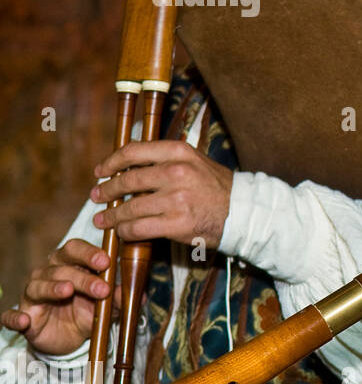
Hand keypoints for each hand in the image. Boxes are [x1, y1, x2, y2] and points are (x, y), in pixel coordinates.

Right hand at [1, 239, 116, 355]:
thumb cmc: (87, 311)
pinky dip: (15, 317)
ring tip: (67, 291)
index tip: (107, 262)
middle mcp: (47, 275)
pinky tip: (24, 320)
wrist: (70, 338)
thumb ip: (120, 298)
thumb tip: (142, 295)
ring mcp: (33, 295)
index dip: (88, 253)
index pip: (74, 249)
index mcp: (69, 265)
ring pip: (38, 286)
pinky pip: (11, 316)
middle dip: (82, 276)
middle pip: (60, 267)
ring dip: (53, 288)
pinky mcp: (24, 316)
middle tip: (102, 288)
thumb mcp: (107, 305)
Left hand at [91, 140, 231, 246]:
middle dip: (106, 191)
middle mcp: (176, 172)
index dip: (111, 162)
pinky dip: (125, 231)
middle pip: (127, 181)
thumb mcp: (195, 162)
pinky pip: (139, 228)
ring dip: (111, 216)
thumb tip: (127, 167)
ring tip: (103, 220)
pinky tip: (122, 232)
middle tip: (96, 197)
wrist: (243, 212)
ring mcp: (176, 199)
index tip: (100, 171)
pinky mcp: (177, 224)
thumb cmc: (217, 188)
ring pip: (129, 208)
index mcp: (179, 152)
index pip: (133, 151)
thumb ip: (165, 160)